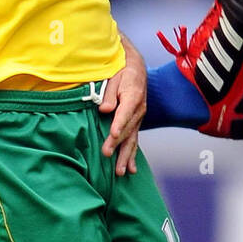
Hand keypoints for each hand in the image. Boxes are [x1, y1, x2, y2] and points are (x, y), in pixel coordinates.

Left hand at [100, 49, 145, 175]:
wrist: (136, 70)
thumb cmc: (121, 72)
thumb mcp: (113, 76)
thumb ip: (108, 93)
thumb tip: (103, 109)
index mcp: (132, 96)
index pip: (125, 112)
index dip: (119, 124)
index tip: (113, 134)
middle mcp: (138, 110)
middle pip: (127, 129)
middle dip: (116, 143)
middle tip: (106, 154)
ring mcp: (138, 119)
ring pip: (132, 140)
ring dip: (126, 156)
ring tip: (120, 171)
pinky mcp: (135, 125)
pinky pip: (134, 142)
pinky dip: (132, 156)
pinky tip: (131, 170)